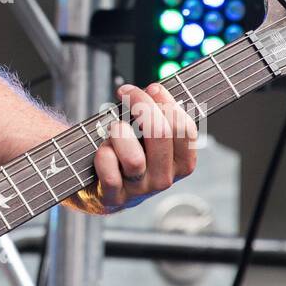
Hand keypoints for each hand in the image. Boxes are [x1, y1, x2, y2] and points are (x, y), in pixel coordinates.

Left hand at [67, 81, 197, 215]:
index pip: (185, 130)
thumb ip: (158, 115)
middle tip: (126, 92)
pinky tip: (102, 149)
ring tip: (114, 128)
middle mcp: (163, 179)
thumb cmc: (128, 151)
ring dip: (120, 134)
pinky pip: (110, 175)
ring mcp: (139, 190)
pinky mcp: (114, 197)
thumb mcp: (149, 135)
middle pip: (161, 135)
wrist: (101, 185)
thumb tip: (155, 90)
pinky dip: (103, 156)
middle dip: (141, 104)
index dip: (167, 102)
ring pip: (134, 159)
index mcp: (180, 163)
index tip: (152, 87)